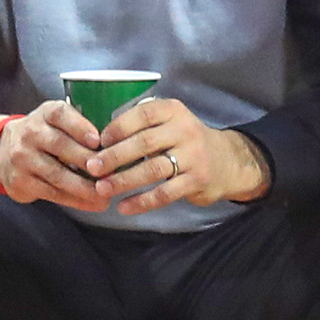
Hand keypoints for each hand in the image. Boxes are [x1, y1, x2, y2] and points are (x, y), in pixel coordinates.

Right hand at [0, 101, 115, 211]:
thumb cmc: (42, 136)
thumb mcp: (55, 122)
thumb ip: (80, 129)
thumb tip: (118, 146)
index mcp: (45, 113)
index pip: (61, 114)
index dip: (80, 127)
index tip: (98, 140)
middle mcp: (31, 132)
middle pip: (61, 146)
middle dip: (89, 161)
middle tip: (113, 173)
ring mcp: (23, 158)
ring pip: (57, 174)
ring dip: (85, 187)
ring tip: (106, 194)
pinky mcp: (21, 181)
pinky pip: (52, 192)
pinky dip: (75, 200)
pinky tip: (92, 204)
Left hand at [89, 96, 269, 214]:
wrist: (227, 161)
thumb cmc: (186, 141)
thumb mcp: (171, 122)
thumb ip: (143, 126)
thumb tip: (98, 139)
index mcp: (174, 111)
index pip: (144, 114)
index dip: (119, 127)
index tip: (99, 141)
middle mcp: (185, 130)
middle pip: (145, 143)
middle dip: (115, 156)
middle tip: (92, 167)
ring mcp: (193, 157)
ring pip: (153, 169)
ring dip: (124, 180)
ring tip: (102, 189)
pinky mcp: (197, 181)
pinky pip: (165, 193)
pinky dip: (142, 202)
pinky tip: (124, 207)